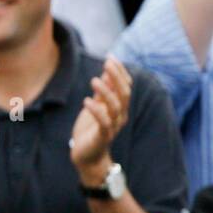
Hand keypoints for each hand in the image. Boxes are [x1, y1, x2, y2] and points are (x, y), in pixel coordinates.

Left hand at [70, 56, 130, 181]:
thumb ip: (102, 92)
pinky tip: (87, 101)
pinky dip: (97, 111)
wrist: (86, 155)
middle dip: (117, 77)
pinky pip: (104, 123)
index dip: (120, 72)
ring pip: (116, 107)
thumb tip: (106, 72)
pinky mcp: (103, 137)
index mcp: (119, 107)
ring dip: (106, 92)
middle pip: (124, 94)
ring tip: (94, 80)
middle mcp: (120, 116)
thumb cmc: (91, 129)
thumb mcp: (96, 106)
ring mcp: (113, 127)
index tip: (110, 57)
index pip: (125, 86)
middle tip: (106, 63)